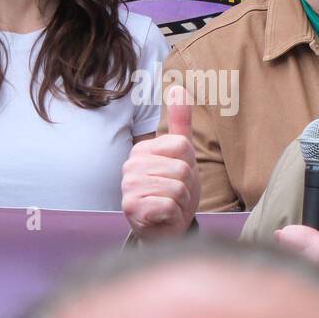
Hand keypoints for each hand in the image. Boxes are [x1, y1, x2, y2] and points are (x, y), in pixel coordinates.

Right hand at [121, 88, 199, 239]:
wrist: (163, 230)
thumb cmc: (172, 192)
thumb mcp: (181, 155)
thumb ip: (179, 122)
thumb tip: (178, 87)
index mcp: (141, 150)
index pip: (183, 146)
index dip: (189, 165)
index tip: (178, 177)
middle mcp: (130, 166)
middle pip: (182, 168)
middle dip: (186, 186)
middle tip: (174, 196)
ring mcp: (129, 187)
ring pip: (178, 187)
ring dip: (181, 202)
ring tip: (169, 206)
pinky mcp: (133, 208)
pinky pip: (170, 204)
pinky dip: (174, 214)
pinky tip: (163, 217)